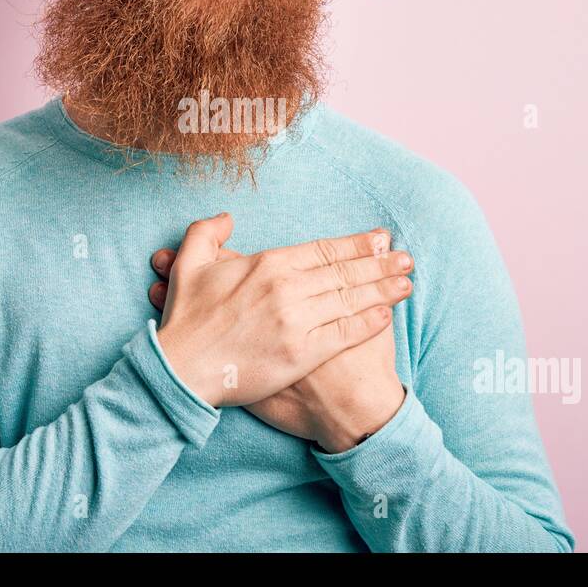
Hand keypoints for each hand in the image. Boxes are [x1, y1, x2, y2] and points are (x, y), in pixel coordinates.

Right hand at [151, 213, 410, 409]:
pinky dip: (368, 323)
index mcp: (267, 264)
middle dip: (380, 263)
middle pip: (345, 271)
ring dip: (383, 289)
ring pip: (351, 300)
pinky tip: (387, 315)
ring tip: (407, 283)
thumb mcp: (188, 263)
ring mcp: (297, 321)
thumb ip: (207, 231)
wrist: (181, 369)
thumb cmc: (185, 320)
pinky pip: (344, 334)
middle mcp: (288, 288)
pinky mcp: (301, 353)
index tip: (380, 239)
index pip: (324, 249)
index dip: (356, 244)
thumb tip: (227, 217)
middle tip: (406, 258)